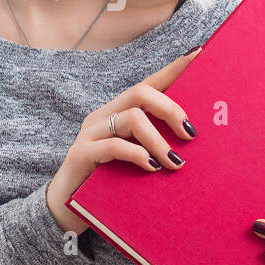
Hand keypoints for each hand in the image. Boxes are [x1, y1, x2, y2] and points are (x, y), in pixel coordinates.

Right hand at [46, 48, 201, 233]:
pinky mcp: (81, 154)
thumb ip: (154, 148)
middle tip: (190, 134)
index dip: (171, 69)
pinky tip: (150, 168)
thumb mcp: (135, 162)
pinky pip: (113, 145)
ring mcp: (89, 133)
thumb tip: (192, 143)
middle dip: (170, 108)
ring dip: (158, 140)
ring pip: (131, 118)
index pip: (148, 84)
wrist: (66, 211)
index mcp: (117, 114)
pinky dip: (137, 155)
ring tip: (174, 163)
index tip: (197, 54)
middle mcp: (102, 117)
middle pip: (140, 92)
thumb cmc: (108, 185)